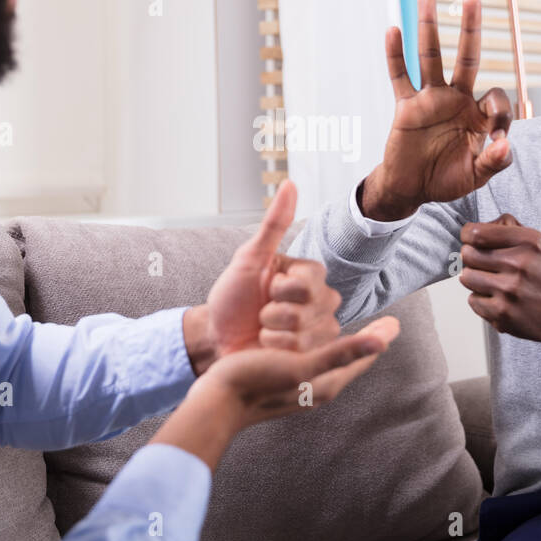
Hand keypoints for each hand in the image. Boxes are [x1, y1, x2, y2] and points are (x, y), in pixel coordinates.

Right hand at [153, 317, 400, 471]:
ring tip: (350, 329)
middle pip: (350, 360)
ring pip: (330, 361)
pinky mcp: (282, 382)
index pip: (362, 359)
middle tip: (380, 325)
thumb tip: (381, 342)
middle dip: (365, 343)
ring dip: (343, 344)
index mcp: (326, 384)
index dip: (379, 338)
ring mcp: (300, 387)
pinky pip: (310, 361)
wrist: (215, 403)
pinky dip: (319, 347)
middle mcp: (317, 388)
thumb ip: (340, 353)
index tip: (395, 322)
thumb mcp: (300, 366)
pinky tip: (309, 341)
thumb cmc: (255, 383)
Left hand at [185, 180, 342, 373]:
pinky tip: (269, 348)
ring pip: (308, 332)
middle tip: (261, 312)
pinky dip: (277, 349)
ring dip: (274, 331)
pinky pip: (303, 353)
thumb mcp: (249, 258)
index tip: (266, 287)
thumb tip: (290, 183)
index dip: (281, 287)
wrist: (218, 336)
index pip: (310, 280)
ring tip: (264, 330)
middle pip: (311, 307)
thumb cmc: (233, 296)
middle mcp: (323, 301)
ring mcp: (321, 330)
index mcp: (310, 275)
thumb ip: (274, 224)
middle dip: (275, 311)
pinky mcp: (314, 357)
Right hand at [361, 0, 514, 221]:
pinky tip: (393, 30)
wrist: (412, 189)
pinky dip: (395, 55)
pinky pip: (400, 76)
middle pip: (467, 57)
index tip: (495, 136)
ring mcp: (430, 99)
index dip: (500, 111)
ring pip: (431, 57)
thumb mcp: (477, 176)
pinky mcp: (406, 106)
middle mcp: (456, 99)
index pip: (495, 96)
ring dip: (429, 27)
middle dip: (470, 29)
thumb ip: (494, 162)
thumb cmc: (447, 180)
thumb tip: (504, 143)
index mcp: (478, 115)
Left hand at [458, 214, 540, 352]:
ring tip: (494, 282)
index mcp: (528, 241)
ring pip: (466, 277)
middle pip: (467, 254)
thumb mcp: (539, 243)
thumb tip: (471, 231)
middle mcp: (519, 264)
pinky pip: (473, 301)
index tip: (470, 241)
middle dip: (473, 258)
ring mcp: (509, 291)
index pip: (476, 233)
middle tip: (486, 264)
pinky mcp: (503, 315)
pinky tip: (500, 300)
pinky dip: (482, 301)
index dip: (467, 236)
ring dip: (476, 280)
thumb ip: (507, 230)